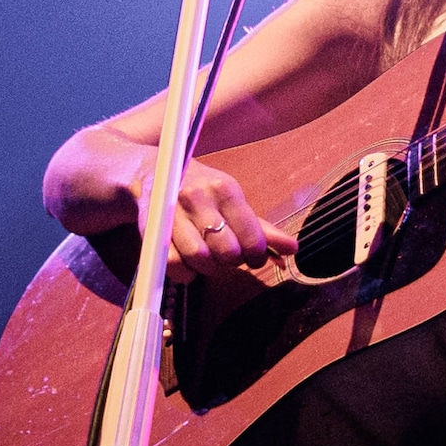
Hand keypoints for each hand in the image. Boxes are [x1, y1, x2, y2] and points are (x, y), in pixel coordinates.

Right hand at [143, 160, 298, 283]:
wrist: (154, 172)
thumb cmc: (203, 192)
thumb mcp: (234, 202)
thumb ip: (262, 228)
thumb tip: (293, 248)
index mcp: (226, 189)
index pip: (252, 237)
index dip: (256, 256)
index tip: (252, 258)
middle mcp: (199, 197)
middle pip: (227, 251)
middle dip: (232, 262)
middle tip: (229, 257)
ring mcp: (173, 212)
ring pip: (201, 258)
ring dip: (209, 268)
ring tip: (210, 260)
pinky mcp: (152, 229)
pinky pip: (175, 265)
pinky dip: (186, 273)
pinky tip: (190, 264)